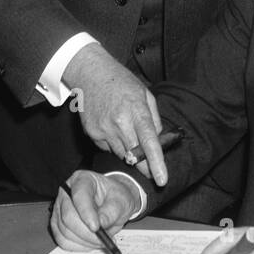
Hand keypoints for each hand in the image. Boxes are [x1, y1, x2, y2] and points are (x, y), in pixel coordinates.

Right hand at [50, 170, 140, 251]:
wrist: (113, 204)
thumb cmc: (116, 198)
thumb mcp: (121, 201)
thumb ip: (111, 212)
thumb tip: (100, 225)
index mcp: (82, 180)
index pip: (79, 196)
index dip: (86, 213)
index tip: (97, 228)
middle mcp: (66, 193)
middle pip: (68, 216)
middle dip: (86, 233)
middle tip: (103, 240)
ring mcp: (59, 209)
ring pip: (64, 231)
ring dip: (84, 241)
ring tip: (102, 240)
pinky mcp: (58, 225)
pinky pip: (63, 241)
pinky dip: (78, 246)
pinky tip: (91, 243)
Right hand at [60, 44, 166, 183]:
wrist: (91, 73)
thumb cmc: (121, 82)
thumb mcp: (145, 95)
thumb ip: (154, 119)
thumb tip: (158, 141)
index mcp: (136, 111)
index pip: (149, 142)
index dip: (156, 163)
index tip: (162, 179)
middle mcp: (118, 122)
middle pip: (135, 155)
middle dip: (144, 166)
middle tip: (152, 172)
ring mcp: (102, 129)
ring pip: (121, 154)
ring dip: (128, 152)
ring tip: (126, 131)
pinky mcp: (91, 133)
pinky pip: (107, 148)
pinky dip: (114, 144)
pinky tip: (112, 127)